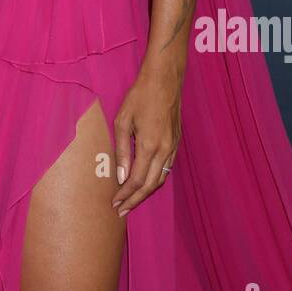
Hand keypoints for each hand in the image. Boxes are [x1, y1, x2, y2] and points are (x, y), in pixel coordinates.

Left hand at [111, 63, 180, 216]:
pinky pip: (166, 168)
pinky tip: (145, 182)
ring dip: (146, 193)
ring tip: (132, 200)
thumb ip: (122, 150)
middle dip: (135, 200)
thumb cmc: (140, 96)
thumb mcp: (123, 121)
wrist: (164, 80)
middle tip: (121, 210)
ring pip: (161, 179)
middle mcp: (164, 150)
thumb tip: (122, 176)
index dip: (126, 195)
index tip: (115, 203)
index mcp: (149, 146)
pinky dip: (155, 180)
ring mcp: (173, 147)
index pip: (137, 180)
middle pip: (151, 185)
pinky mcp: (176, 142)